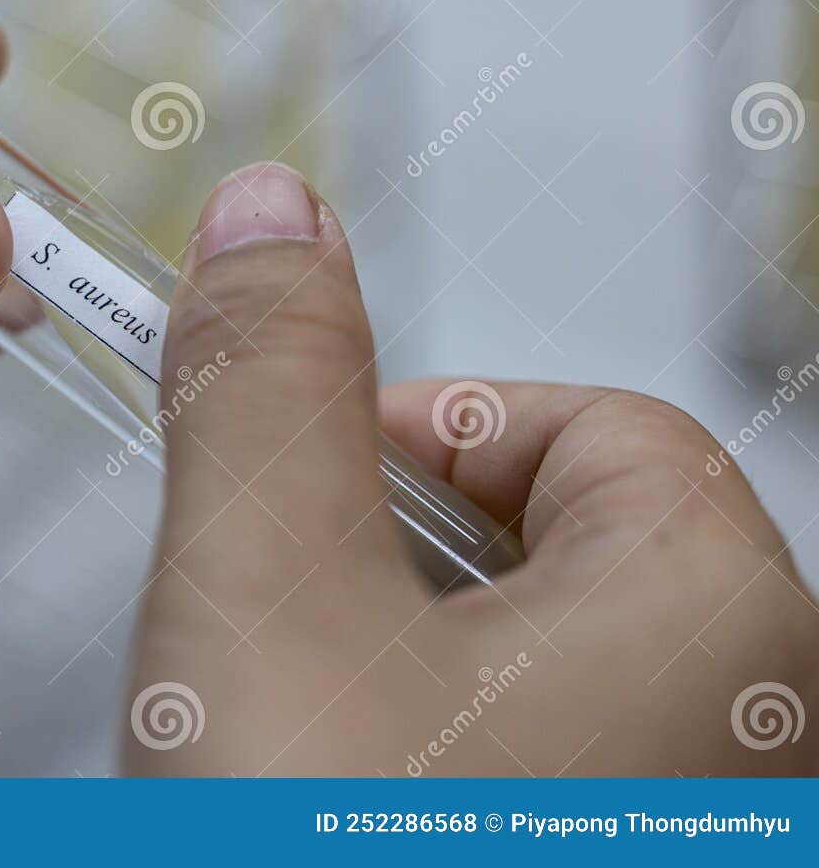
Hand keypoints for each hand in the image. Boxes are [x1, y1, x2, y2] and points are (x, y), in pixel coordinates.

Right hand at [125, 162, 818, 775]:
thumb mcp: (269, 595)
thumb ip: (269, 381)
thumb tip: (271, 218)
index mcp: (720, 625)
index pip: (594, 427)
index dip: (417, 431)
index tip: (300, 475)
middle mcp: (754, 729)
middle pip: (570, 551)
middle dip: (396, 563)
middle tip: (288, 629)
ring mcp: (695, 811)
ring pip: (545, 675)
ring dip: (406, 670)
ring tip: (307, 736)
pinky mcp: (618, 850)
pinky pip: (545, 770)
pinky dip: (435, 759)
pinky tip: (343, 798)